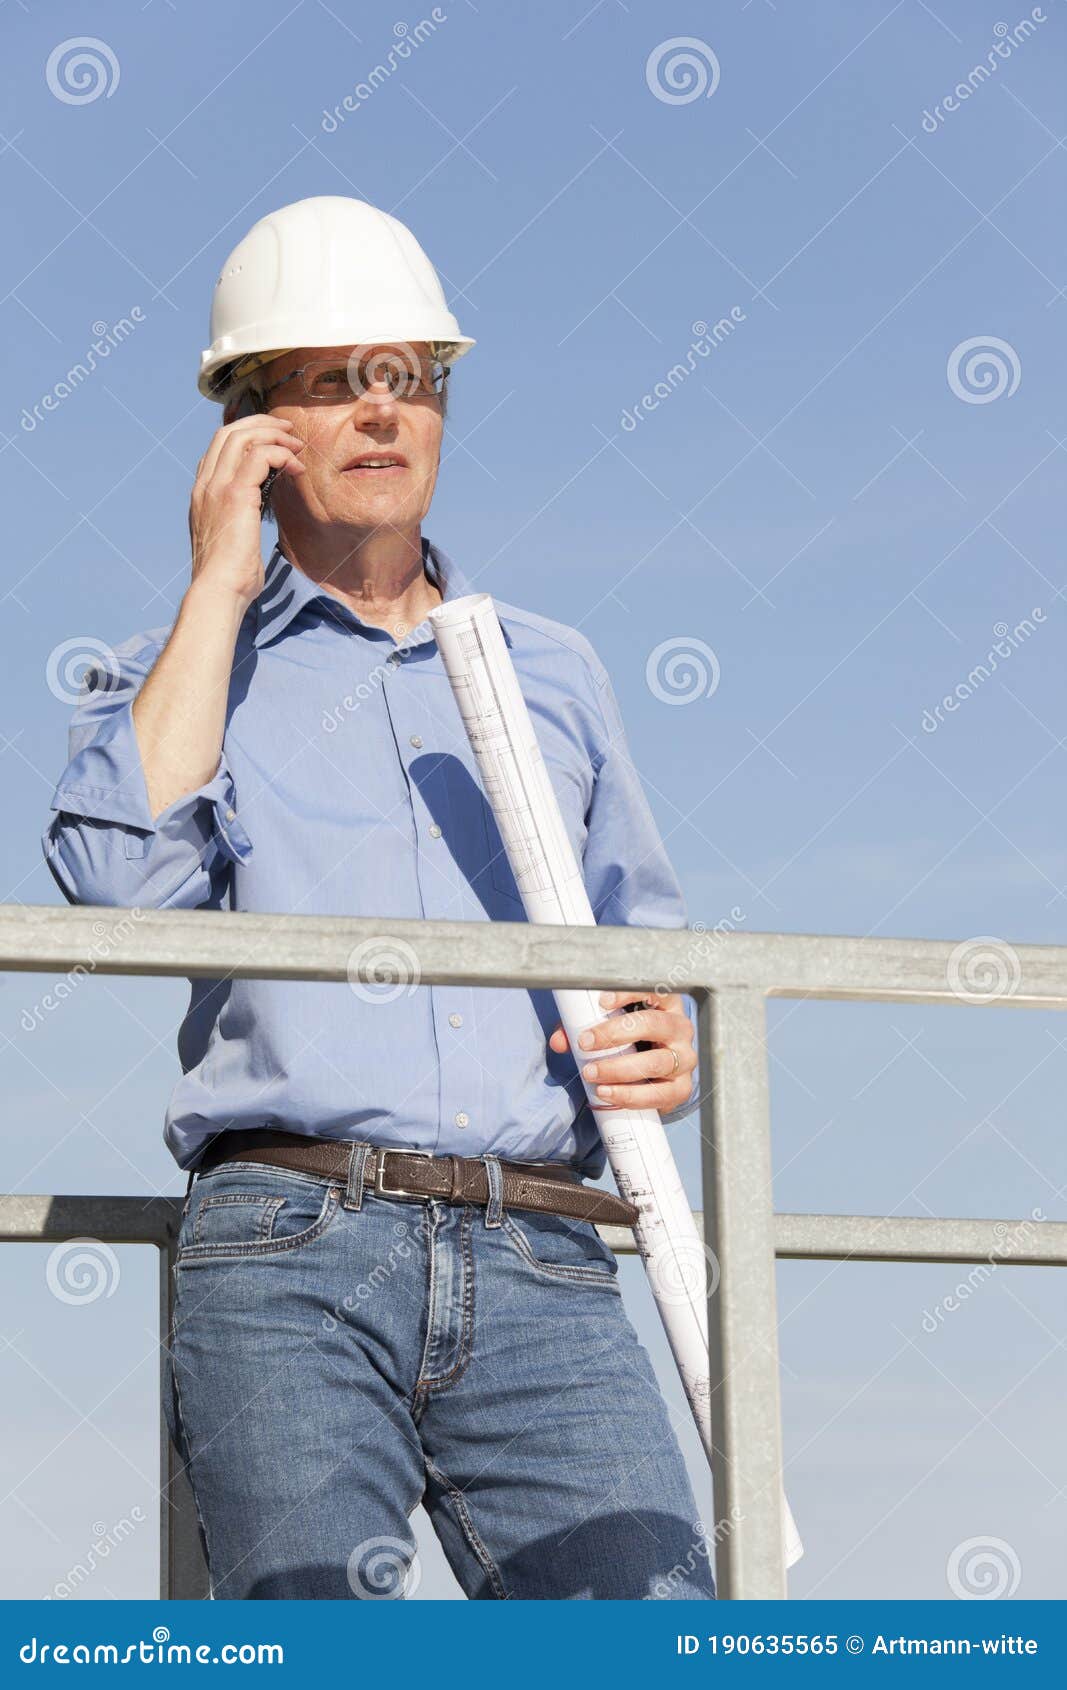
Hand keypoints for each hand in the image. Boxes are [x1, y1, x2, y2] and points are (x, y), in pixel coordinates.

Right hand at [188, 414, 306, 607]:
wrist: (219, 591)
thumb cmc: (230, 576)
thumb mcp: (230, 538)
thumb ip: (236, 518)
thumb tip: (251, 516)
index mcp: (202, 493)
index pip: (218, 447)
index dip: (247, 434)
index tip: (274, 440)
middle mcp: (205, 485)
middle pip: (228, 432)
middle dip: (262, 424)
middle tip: (289, 430)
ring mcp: (217, 487)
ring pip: (243, 437)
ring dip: (275, 436)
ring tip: (298, 447)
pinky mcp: (235, 495)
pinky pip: (260, 456)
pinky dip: (281, 454)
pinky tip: (297, 469)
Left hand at [548, 989, 696, 1112]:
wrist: (653, 1075)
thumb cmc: (630, 1041)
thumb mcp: (609, 1027)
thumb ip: (583, 1029)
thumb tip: (559, 1041)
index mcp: (664, 1003)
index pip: (652, 990)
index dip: (628, 994)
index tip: (601, 1001)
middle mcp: (680, 1028)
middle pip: (653, 1024)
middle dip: (615, 1034)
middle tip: (585, 1043)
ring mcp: (685, 1058)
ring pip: (656, 1062)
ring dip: (619, 1069)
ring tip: (590, 1073)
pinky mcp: (681, 1088)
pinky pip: (659, 1094)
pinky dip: (630, 1095)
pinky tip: (608, 1093)